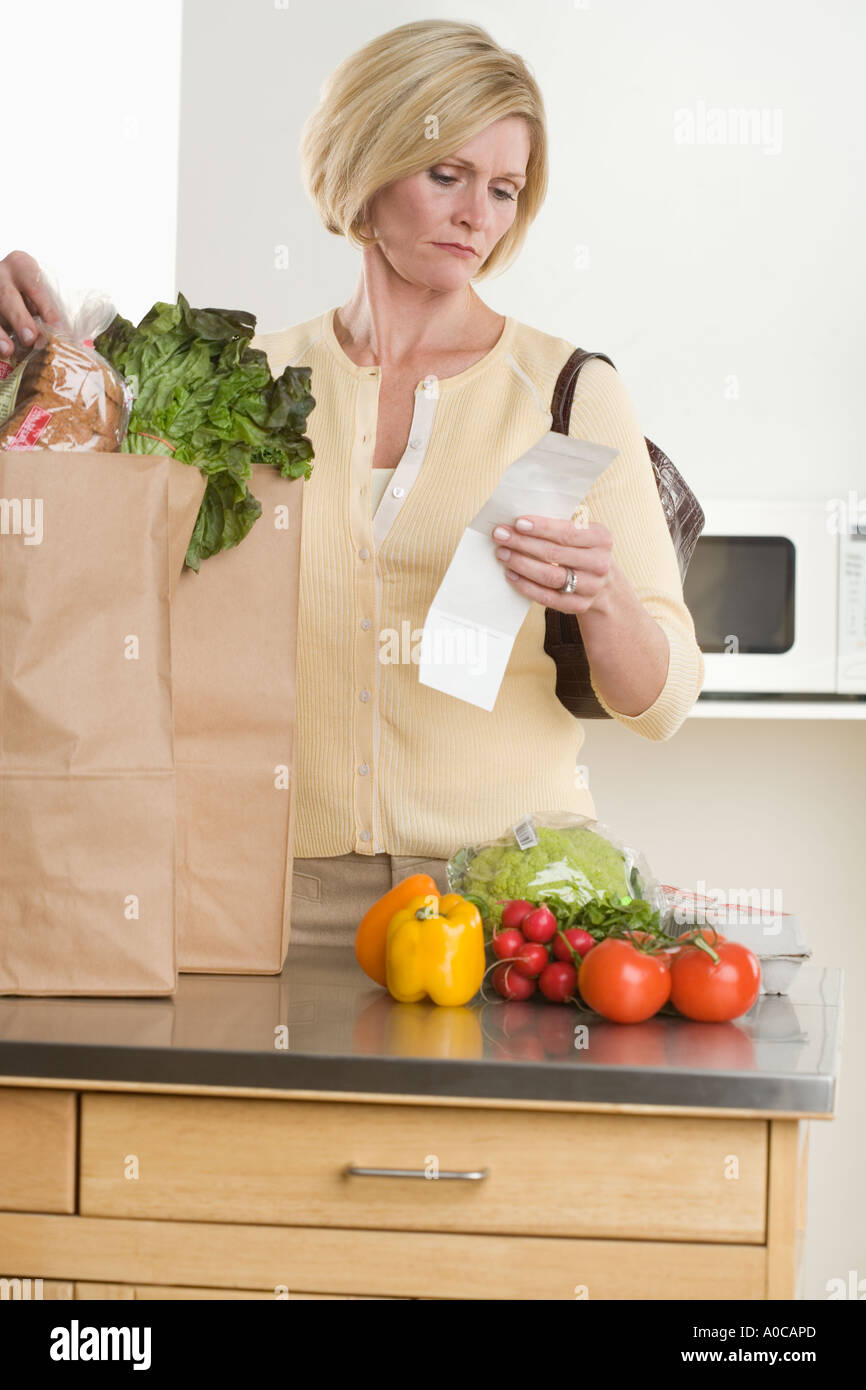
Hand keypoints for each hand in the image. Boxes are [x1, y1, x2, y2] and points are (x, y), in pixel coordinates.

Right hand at [0, 250, 63, 355]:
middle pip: (7, 297)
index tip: (58, 329)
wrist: (8, 289)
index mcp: (22, 266)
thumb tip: (72, 340)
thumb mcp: (41, 294)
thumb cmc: (30, 296)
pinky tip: (2, 351)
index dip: (47, 308)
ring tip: (8, 349)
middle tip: (31, 338)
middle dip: (19, 318)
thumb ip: (51, 311)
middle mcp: (1, 276)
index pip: (35, 285)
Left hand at [491, 511, 613, 614]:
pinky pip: (547, 597)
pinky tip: (511, 574)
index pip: (567, 532)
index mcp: (601, 539)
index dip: (541, 527)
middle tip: (500, 536)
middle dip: (523, 543)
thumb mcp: (582, 534)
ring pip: (549, 576)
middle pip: (554, 553)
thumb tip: (519, 523)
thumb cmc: (582, 552)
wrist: (604, 585)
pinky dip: (526, 585)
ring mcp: (591, 587)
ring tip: (502, 554)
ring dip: (521, 564)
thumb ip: (558, 527)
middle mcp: (599, 563)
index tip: (518, 523)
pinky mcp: (579, 605)